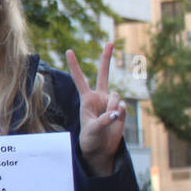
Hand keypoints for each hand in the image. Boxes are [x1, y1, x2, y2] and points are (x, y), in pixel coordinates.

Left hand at [66, 42, 123, 176]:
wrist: (101, 148)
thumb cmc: (90, 139)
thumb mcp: (92, 130)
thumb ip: (104, 120)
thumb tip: (116, 112)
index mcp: (86, 99)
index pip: (80, 79)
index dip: (75, 65)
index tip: (69, 50)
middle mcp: (99, 96)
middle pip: (103, 73)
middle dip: (106, 58)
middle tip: (110, 42)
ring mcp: (111, 102)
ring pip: (116, 96)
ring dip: (112, 107)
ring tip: (107, 119)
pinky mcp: (121, 109)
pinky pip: (122, 108)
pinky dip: (119, 115)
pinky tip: (115, 121)